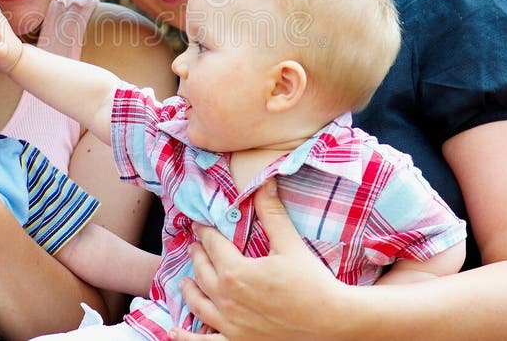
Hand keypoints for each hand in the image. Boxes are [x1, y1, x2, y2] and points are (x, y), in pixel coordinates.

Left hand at [175, 179, 352, 339]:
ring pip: (198, 303)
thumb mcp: (290, 244)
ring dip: (189, 289)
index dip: (205, 233)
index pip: (212, 246)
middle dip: (197, 255)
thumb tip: (265, 181)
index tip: (200, 225)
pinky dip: (186, 337)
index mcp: (237, 272)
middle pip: (203, 272)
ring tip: (185, 280)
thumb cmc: (313, 283)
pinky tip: (174, 332)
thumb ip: (272, 213)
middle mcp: (227, 299)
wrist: (332, 321)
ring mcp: (230, 324)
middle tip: (195, 245)